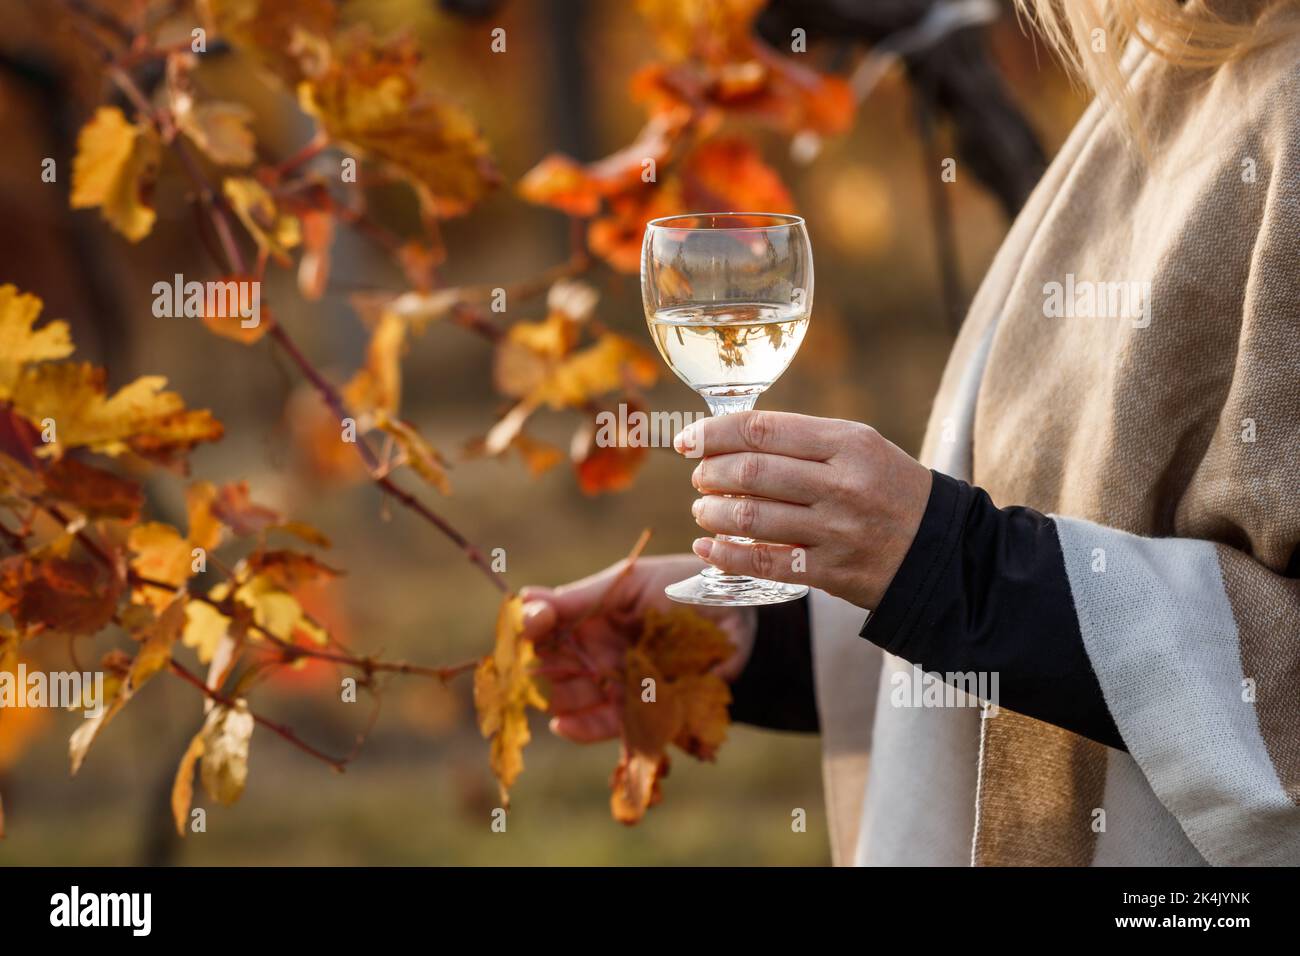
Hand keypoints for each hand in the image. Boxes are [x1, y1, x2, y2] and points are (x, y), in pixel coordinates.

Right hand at [520, 555, 755, 742]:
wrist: (740, 615)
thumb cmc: (685, 587)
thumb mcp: (630, 583)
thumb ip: (581, 597)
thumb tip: (523, 599)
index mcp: (590, 614)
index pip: (545, 623)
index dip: (533, 624)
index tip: (533, 621)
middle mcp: (595, 649)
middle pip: (550, 665)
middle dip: (542, 665)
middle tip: (541, 661)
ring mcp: (615, 681)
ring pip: (570, 697)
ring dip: (562, 695)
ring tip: (561, 690)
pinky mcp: (638, 710)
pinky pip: (601, 725)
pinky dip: (580, 728)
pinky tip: (563, 724)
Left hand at [678, 410, 931, 610]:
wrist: (941, 550)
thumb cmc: (889, 489)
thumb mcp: (860, 447)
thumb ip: (803, 441)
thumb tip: (731, 438)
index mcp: (848, 443)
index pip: (763, 430)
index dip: (715, 433)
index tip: (690, 440)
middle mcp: (842, 484)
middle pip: (752, 472)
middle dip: (711, 473)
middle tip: (700, 477)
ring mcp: (836, 531)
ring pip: (752, 517)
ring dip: (713, 513)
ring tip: (703, 510)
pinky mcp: (831, 572)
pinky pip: (764, 563)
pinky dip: (726, 555)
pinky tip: (708, 548)